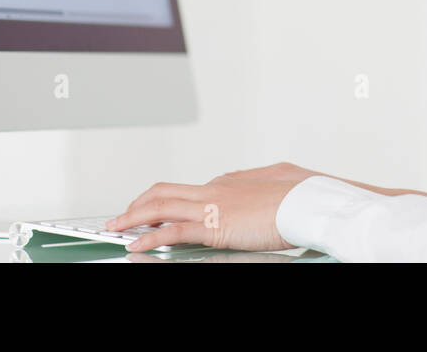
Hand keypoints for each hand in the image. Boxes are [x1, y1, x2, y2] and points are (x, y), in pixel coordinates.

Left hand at [106, 162, 322, 252]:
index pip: (188, 191)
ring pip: (159, 206)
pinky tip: (136, 245)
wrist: (309, 202)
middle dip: (139, 204)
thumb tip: (254, 185)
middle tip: (123, 215)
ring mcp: (212, 205)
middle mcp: (215, 189)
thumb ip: (258, 183)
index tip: (155, 211)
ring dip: (133, 217)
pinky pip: (172, 230)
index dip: (167, 201)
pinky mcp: (214, 225)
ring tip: (117, 228)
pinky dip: (149, 238)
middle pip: (164, 191)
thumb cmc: (300, 197)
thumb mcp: (278, 182)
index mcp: (228, 183)